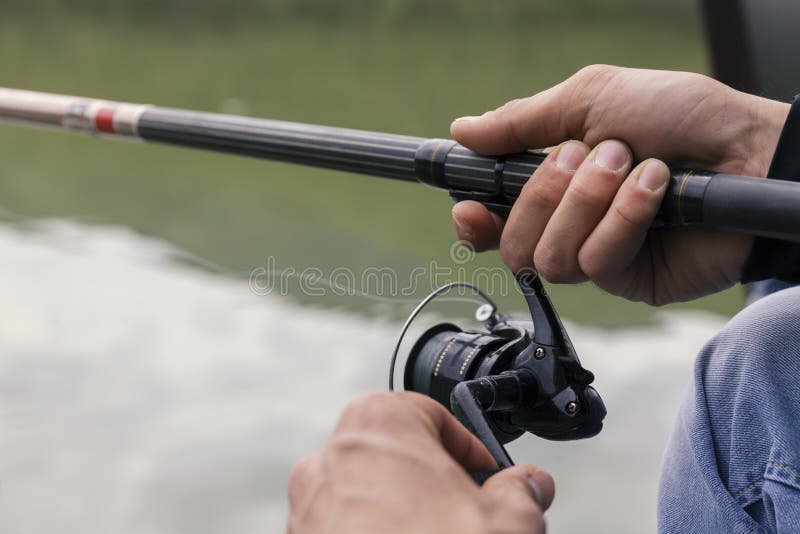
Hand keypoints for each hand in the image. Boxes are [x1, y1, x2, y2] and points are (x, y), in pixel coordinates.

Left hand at [286, 392, 553, 533]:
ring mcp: (310, 507)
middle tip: (470, 515)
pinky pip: (346, 530)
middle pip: (397, 456)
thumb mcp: (508, 522)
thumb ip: (523, 491)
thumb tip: (530, 485)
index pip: (432, 415)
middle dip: (437, 484)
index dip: (468, 446)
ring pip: (368, 496)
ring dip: (405, 515)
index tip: (488, 474)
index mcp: (378, 424)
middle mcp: (332, 459)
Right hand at [450, 65, 789, 304]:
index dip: (474, 222)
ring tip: (633, 165)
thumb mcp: (592, 98)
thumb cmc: (680, 115)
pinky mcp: (630, 279)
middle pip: (514, 244)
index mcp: (553, 185)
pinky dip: (625, 218)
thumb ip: (523, 121)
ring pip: (551, 258)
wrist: (750, 149)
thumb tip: (463, 130)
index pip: (493, 222)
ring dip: (589, 202)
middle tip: (589, 156)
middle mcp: (570, 224)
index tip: (469, 207)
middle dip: (544, 196)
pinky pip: (598, 263)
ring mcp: (599, 255)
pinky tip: (656, 190)